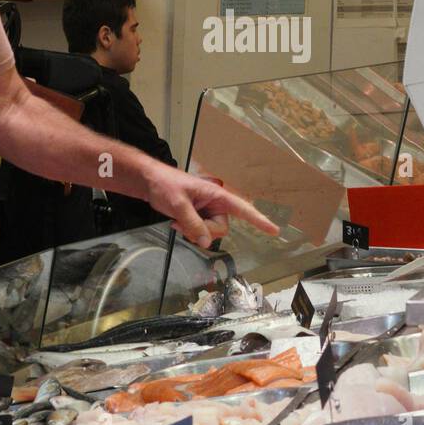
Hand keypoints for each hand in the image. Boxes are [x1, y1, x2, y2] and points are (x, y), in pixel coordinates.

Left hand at [142, 165, 279, 248]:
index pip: (243, 209)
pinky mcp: (199, 217)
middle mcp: (216, 204)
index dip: (259, 220)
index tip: (274, 230)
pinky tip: (176, 222)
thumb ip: (192, 223)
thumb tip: (206, 242)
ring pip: (210, 233)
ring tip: (177, 219)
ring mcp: (207, 212)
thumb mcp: (178, 204)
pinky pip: (200, 232)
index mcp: (217, 195)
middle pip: (221, 229)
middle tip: (182, 222)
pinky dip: (189, 231)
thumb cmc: (165, 184)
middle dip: (203, 231)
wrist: (149, 182)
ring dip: (193, 231)